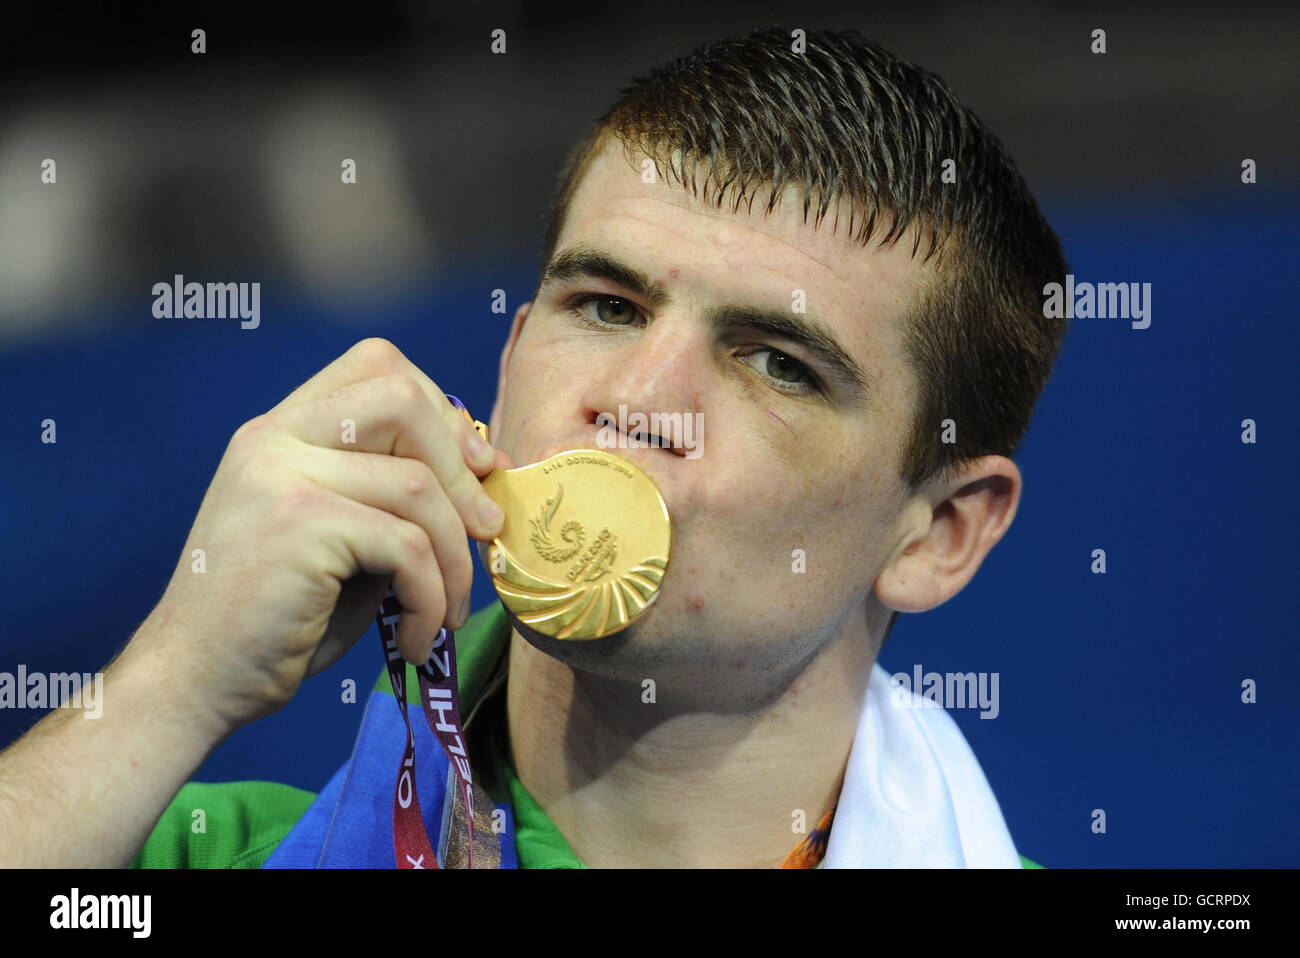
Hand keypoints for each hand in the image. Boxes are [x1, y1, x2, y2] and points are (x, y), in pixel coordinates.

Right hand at [136, 338, 513, 731]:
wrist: (196, 683)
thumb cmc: (280, 620)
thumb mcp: (345, 539)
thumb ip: (393, 494)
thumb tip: (487, 471)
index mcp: (283, 429)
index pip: (379, 365)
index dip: (443, 412)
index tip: (476, 471)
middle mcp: (275, 437)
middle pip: (403, 398)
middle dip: (462, 469)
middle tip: (482, 533)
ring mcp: (281, 474)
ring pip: (417, 484)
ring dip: (454, 557)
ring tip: (446, 613)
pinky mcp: (299, 524)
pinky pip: (407, 545)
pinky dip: (430, 598)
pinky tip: (413, 638)